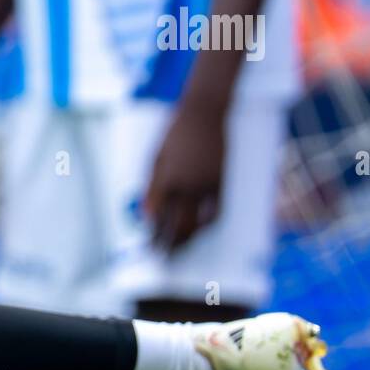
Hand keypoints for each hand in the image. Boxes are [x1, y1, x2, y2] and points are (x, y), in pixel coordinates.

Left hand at [143, 103, 226, 252]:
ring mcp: (207, 185)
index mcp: (165, 178)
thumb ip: (151, 188)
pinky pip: (216, 212)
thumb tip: (146, 216)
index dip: (153, 235)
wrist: (206, 112)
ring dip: (188, 239)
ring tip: (179, 248)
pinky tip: (200, 230)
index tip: (149, 247)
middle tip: (163, 257)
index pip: (157, 217)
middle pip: (178, 226)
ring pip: (198, 223)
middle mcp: (186, 185)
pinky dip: (208, 225)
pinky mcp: (223, 182)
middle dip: (170, 245)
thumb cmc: (176, 132)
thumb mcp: (156, 157)